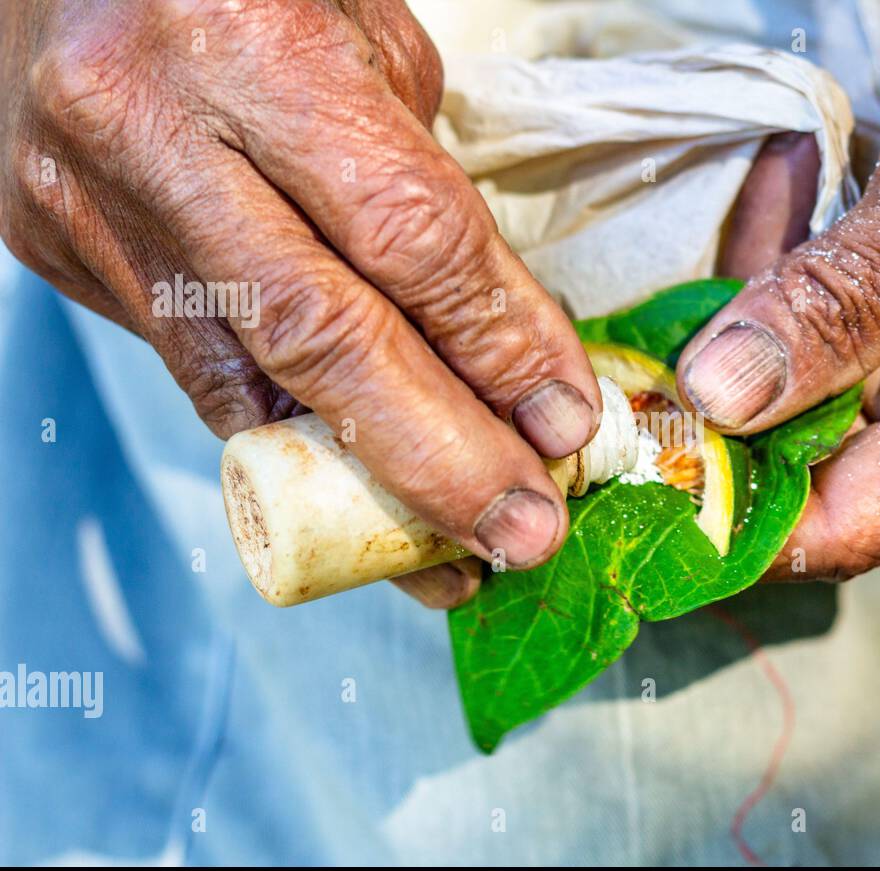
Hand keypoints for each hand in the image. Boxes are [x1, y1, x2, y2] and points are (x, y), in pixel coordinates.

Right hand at [0, 0, 605, 605]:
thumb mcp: (364, 34)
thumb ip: (420, 181)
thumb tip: (493, 328)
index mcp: (247, 45)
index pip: (409, 238)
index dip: (500, 346)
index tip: (564, 423)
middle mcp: (150, 133)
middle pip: (323, 342)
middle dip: (440, 462)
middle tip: (523, 536)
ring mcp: (89, 205)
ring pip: (244, 386)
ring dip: (362, 489)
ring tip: (446, 557)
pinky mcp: (61, 254)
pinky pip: (196, 369)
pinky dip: (286, 438)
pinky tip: (350, 490)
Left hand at [680, 0, 879, 580]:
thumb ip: (838, 304)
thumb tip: (721, 399)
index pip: (857, 523)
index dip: (737, 518)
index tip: (637, 480)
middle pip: (816, 465)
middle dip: (719, 409)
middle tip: (635, 363)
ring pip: (801, 389)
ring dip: (745, 319)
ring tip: (735, 227)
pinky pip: (818, 325)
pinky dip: (779, 269)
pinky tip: (777, 185)